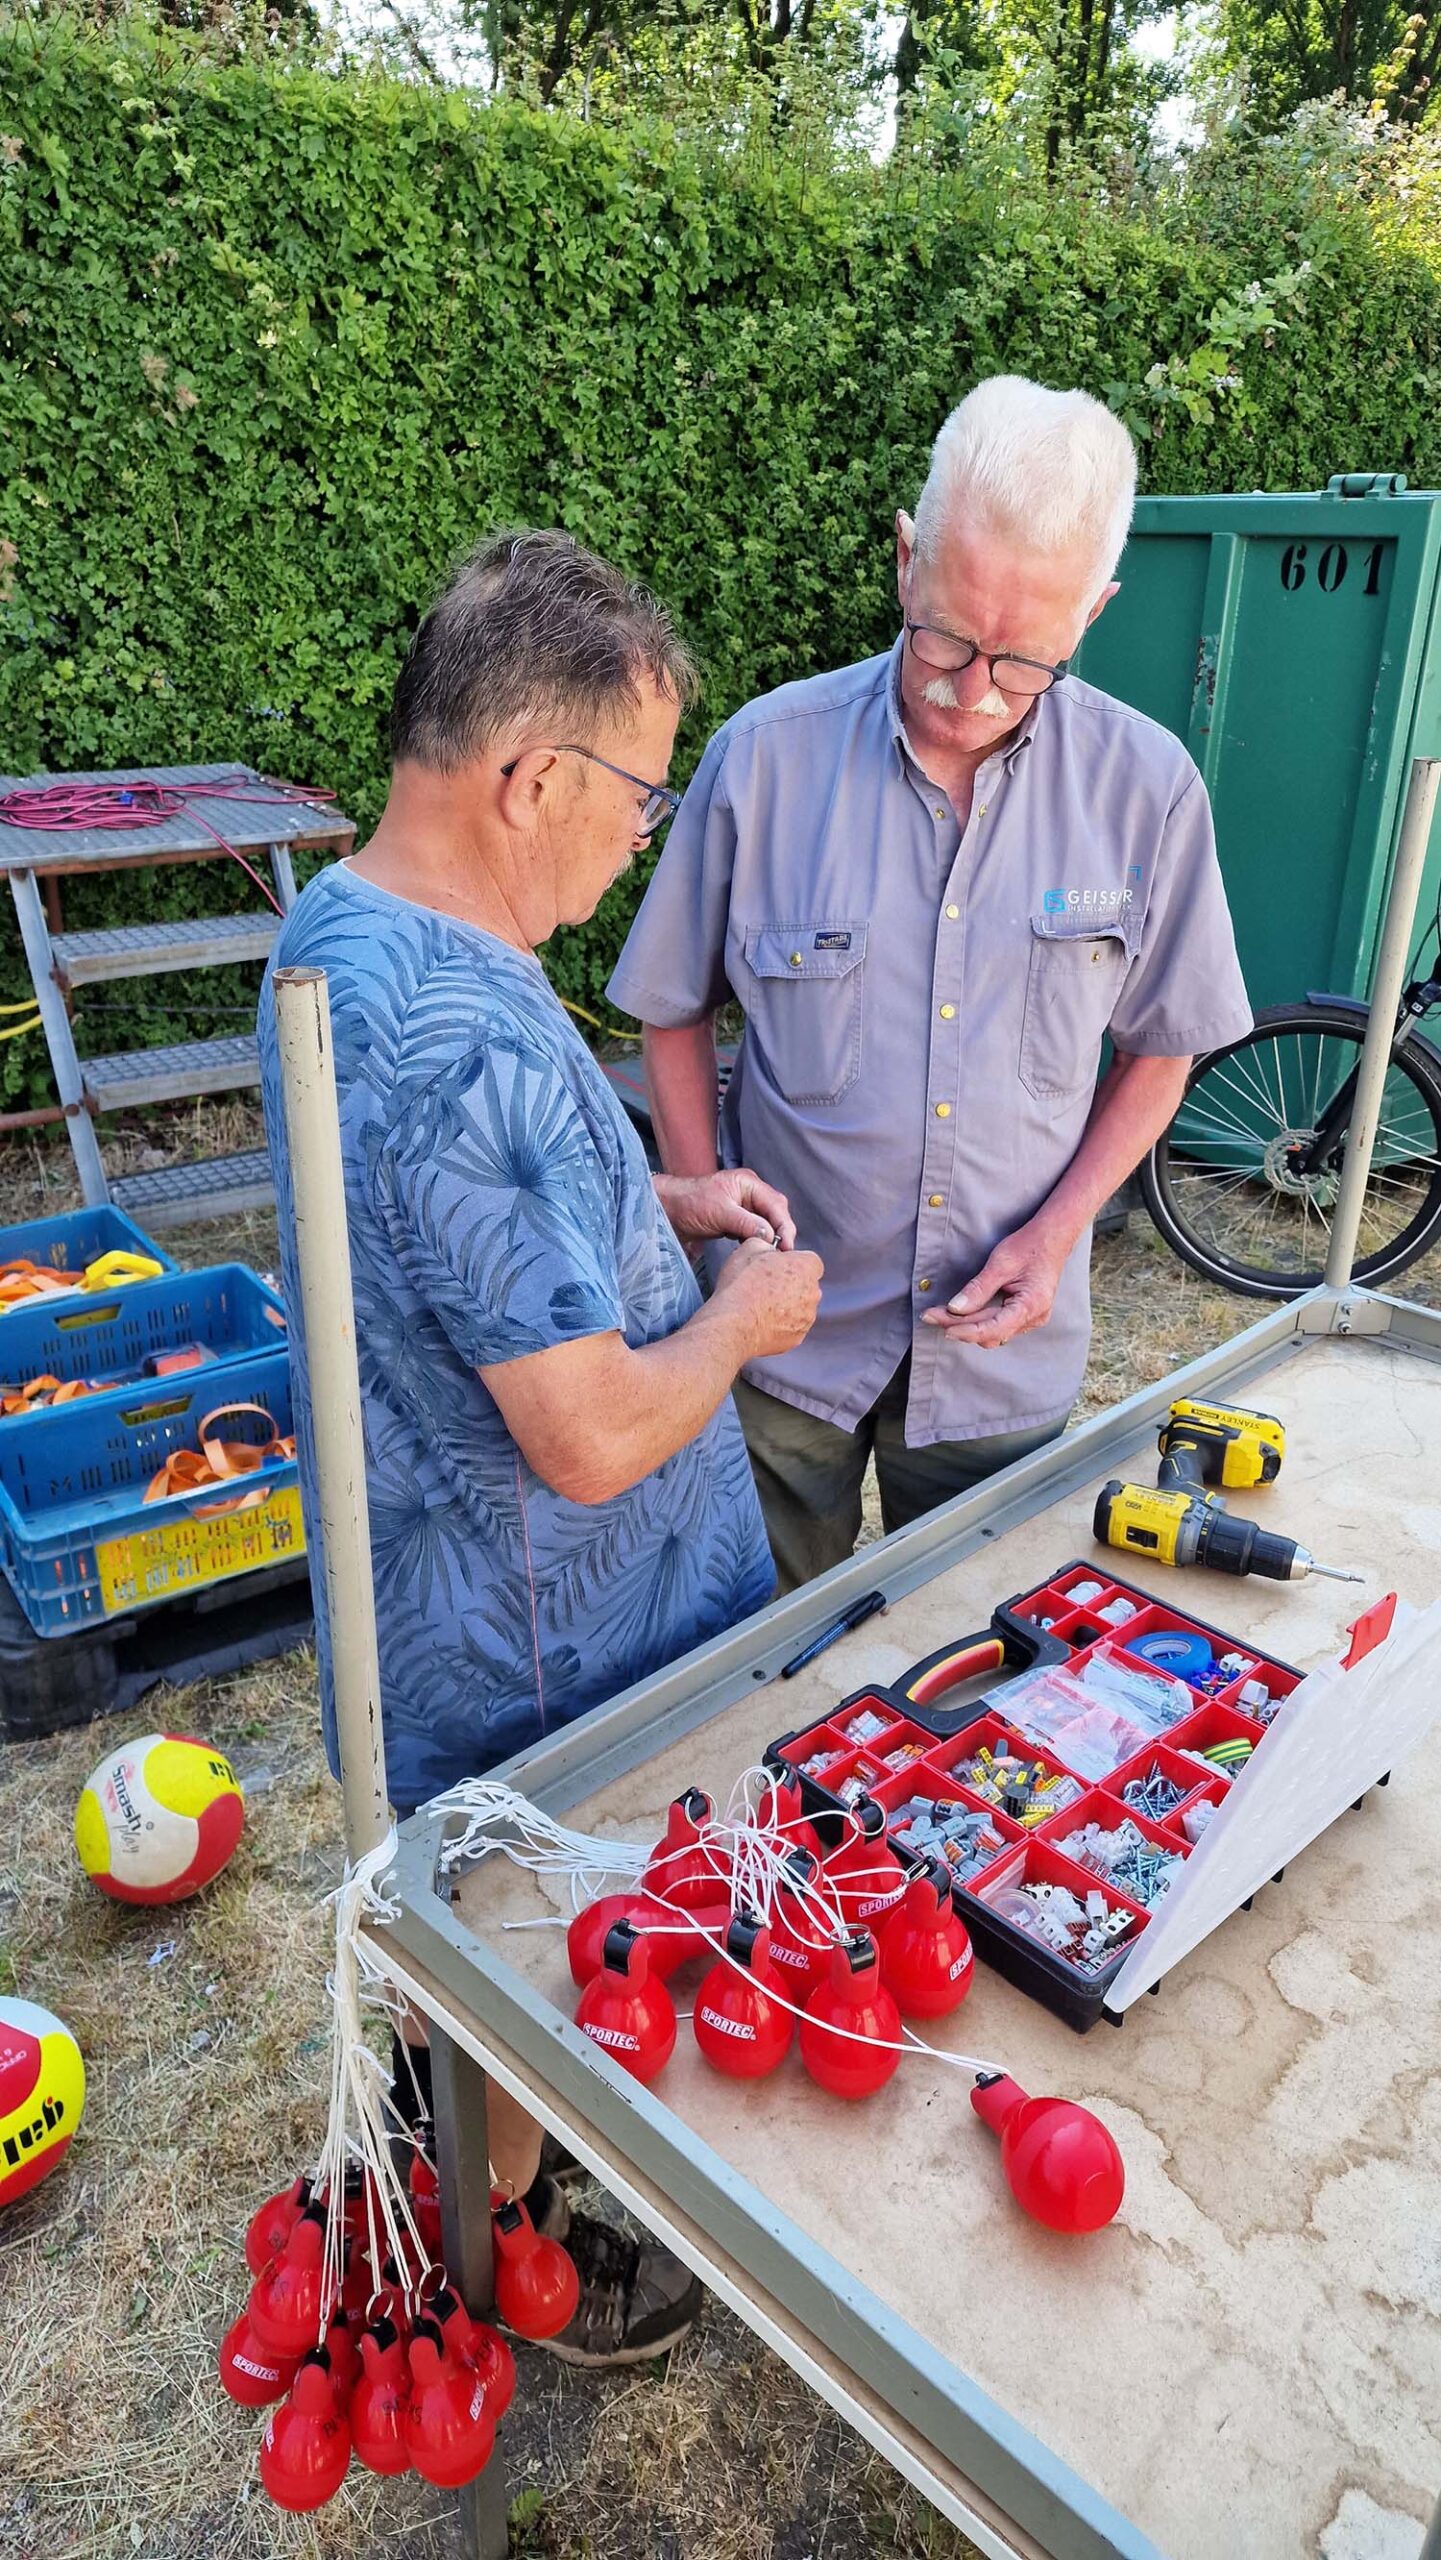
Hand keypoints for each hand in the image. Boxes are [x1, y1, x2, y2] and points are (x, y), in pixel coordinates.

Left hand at [654, 1168, 796, 1250]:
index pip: (776, 1204)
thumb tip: (770, 1235)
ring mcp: (744, 1206)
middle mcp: (750, 1192)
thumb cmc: (689, 1204)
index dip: (784, 1225)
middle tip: (783, 1254)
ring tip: (773, 1254)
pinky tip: (758, 1251)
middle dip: (781, 1231)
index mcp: (748, 1183)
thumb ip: (746, 1222)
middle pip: (776, 1212)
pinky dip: (759, 1240)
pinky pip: (755, 1230)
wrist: (667, 1210)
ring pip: (767, 1223)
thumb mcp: (720, 1212)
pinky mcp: (737, 1220)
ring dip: (771, 1237)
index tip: (787, 1246)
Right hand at [710, 1235, 822, 1359]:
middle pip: (807, 1285)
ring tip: (760, 1305)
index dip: (793, 1262)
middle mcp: (813, 1293)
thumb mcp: (750, 1247)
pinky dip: (781, 1324)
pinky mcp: (797, 1338)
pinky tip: (761, 1320)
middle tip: (765, 1285)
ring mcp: (807, 1318)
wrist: (734, 1324)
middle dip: (791, 1284)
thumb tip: (767, 1247)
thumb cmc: (742, 1284)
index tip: (776, 1266)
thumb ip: (766, 1243)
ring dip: (786, 1305)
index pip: (810, 1260)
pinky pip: (792, 1327)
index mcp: (806, 1267)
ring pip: (800, 1307)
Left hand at [921, 1222, 1066, 1349]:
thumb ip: (978, 1288)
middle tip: (930, 1315)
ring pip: (994, 1333)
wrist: (1051, 1239)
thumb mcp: (1000, 1264)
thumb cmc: (1028, 1246)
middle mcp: (1035, 1317)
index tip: (940, 1324)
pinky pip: (999, 1327)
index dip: (964, 1330)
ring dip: (967, 1326)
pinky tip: (961, 1315)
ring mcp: (1032, 1319)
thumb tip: (954, 1308)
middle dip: (959, 1325)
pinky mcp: (1026, 1316)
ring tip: (940, 1315)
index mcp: (1031, 1305)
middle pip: (990, 1332)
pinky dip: (979, 1322)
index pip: (993, 1328)